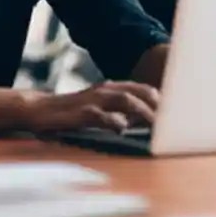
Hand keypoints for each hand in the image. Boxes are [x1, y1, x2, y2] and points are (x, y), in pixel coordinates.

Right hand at [23, 81, 159, 131]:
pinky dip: (113, 121)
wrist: (38, 109)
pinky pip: (101, 115)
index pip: (142, 89)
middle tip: (172, 121)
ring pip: (124, 100)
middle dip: (157, 105)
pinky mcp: (80, 112)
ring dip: (143, 111)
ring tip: (155, 126)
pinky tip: (122, 128)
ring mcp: (93, 100)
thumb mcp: (98, 109)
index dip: (161, 99)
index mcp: (110, 88)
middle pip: (138, 92)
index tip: (177, 112)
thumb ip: (120, 112)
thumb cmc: (71, 112)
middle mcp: (104, 90)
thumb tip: (145, 122)